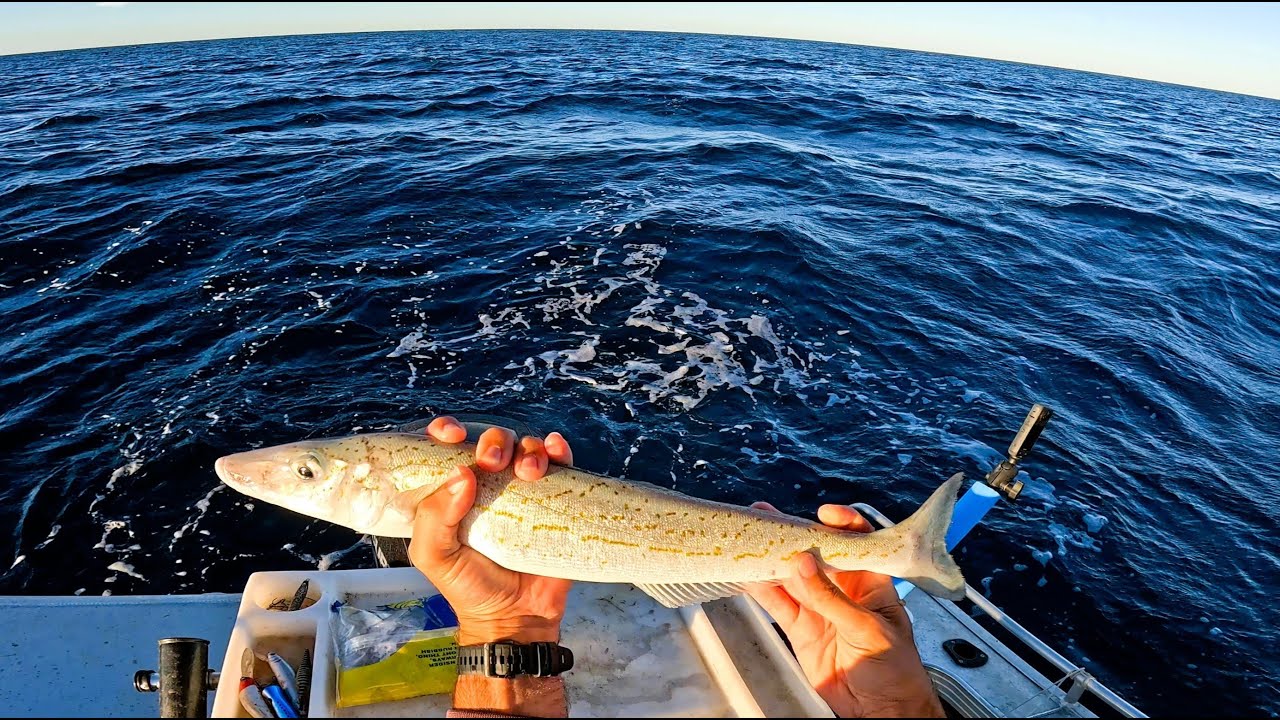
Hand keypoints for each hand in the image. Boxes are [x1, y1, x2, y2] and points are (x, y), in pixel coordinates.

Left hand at [409, 416, 575, 644]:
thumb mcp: (435, 557)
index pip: (447, 449)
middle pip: (493, 441)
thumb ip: (434, 517)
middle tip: (494, 461)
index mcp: (454, 493)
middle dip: (494, 440)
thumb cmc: (471, 588)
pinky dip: (558, 449)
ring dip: (528, 448)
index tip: (452, 435)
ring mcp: (524, 492)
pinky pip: (560, 464)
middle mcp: (489, 486)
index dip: (447, 432)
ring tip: (528, 473)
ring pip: (527, 448)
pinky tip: (556, 451)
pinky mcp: (556, 501)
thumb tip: (462, 475)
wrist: (517, 618)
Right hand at [747, 502, 943, 718]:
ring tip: (749, 539)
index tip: (822, 514)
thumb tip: (803, 563)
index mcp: (869, 581)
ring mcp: (819, 608)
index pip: (857, 543)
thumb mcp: (867, 628)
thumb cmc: (895, 668)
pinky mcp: (801, 629)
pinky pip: (779, 605)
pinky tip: (746, 574)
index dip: (841, 524)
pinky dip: (761, 589)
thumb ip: (831, 597)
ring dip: (770, 558)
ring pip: (791, 577)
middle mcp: (842, 589)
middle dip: (793, 535)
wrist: (882, 710)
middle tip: (767, 517)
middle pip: (815, 554)